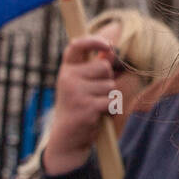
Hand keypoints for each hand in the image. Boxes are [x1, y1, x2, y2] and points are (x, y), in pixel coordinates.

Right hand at [43, 35, 118, 174]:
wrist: (67, 138)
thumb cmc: (78, 107)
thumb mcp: (82, 84)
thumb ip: (95, 67)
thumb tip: (112, 50)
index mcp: (66, 69)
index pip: (77, 46)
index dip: (93, 41)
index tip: (107, 45)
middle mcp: (68, 78)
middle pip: (104, 67)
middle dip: (107, 81)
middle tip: (94, 95)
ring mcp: (76, 92)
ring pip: (110, 86)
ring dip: (108, 98)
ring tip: (94, 107)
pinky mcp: (86, 107)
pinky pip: (112, 101)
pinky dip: (111, 110)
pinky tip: (98, 116)